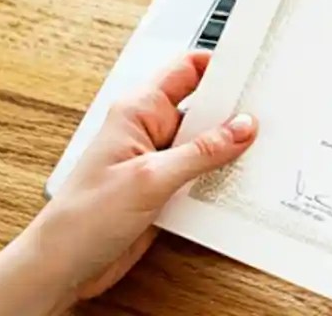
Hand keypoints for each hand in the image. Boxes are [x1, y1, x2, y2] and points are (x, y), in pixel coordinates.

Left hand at [0, 51, 257, 315]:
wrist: (62, 267)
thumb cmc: (82, 218)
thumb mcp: (150, 178)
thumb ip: (201, 151)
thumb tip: (242, 127)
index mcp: (138, 111)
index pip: (187, 70)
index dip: (220, 65)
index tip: (254, 69)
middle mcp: (150, 130)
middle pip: (203, 107)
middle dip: (234, 111)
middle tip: (268, 115)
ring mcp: (159, 160)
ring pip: (207, 143)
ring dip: (229, 149)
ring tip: (259, 151)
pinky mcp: (166, 188)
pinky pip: (203, 173)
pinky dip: (221, 177)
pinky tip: (238, 182)